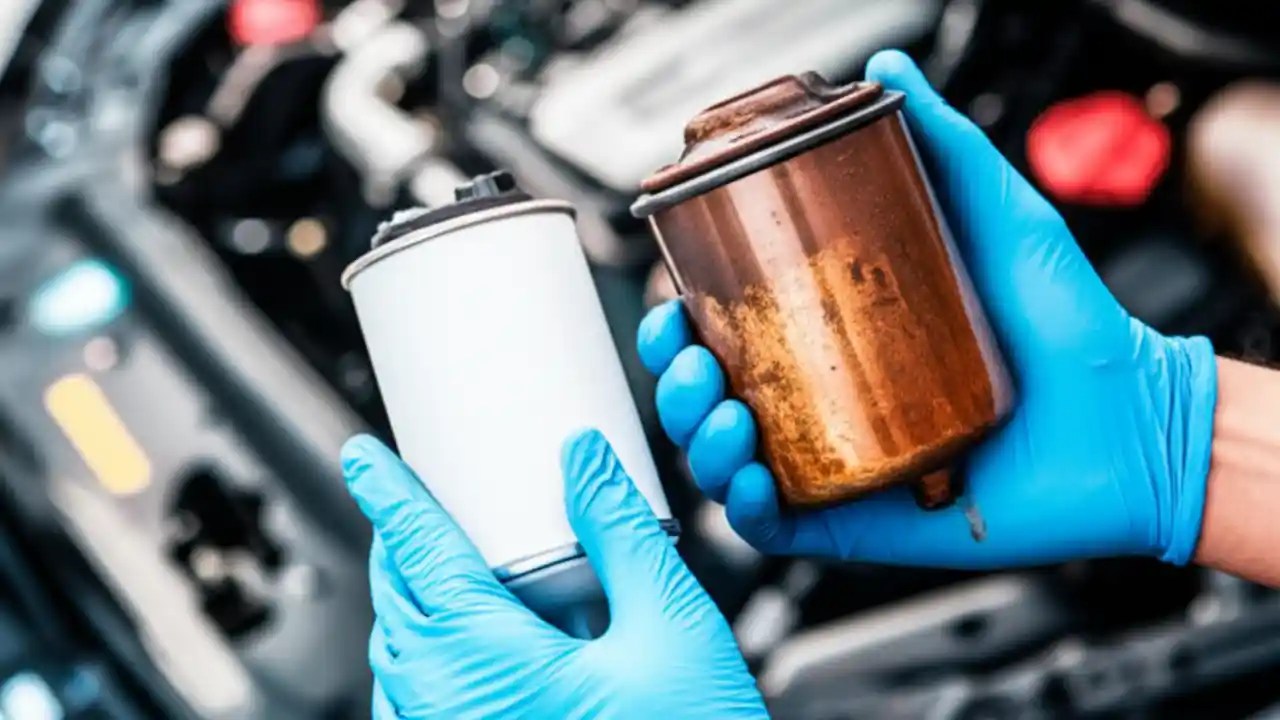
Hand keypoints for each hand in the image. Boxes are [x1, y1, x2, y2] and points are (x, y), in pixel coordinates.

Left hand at [341, 431, 768, 719]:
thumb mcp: (671, 629)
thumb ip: (620, 533)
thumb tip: (582, 459)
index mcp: (485, 665)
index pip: (418, 553)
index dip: (388, 494)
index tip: (364, 458)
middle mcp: (446, 713)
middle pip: (398, 604)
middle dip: (400, 544)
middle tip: (420, 500)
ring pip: (400, 659)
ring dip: (410, 602)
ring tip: (446, 564)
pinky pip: (416, 706)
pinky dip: (425, 657)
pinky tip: (467, 646)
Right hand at [636, 50, 1216, 568]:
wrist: (1134, 418)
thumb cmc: (1069, 323)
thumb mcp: (996, 213)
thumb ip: (941, 140)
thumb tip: (886, 65)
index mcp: (832, 338)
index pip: (731, 330)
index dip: (683, 318)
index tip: (675, 295)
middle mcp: (824, 400)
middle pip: (712, 397)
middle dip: (675, 378)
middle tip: (689, 354)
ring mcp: (838, 462)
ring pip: (728, 464)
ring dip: (697, 438)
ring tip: (723, 408)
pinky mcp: (860, 520)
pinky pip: (777, 526)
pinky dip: (743, 506)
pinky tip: (747, 471)